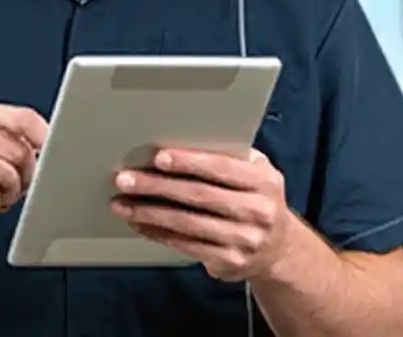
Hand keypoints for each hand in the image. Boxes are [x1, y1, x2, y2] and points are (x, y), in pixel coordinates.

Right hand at [0, 103, 48, 242]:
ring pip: (4, 172)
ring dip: (7, 193)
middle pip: (19, 151)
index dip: (45, 139)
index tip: (55, 156)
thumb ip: (27, 146)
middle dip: (23, 177)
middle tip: (11, 187)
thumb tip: (56, 149)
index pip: (24, 118)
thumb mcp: (8, 159)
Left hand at [110, 148, 293, 281]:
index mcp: (264, 182)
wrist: (280, 252)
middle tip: (125, 179)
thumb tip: (180, 140)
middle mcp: (258, 212)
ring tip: (121, 204)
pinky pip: (185, 245)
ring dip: (149, 213)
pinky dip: (157, 233)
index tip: (159, 157)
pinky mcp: (229, 262)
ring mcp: (244, 240)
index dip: (189, 162)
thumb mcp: (257, 174)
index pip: (222, 168)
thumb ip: (230, 157)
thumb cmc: (256, 200)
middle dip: (156, 186)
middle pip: (199, 196)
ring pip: (187, 224)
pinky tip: (139, 223)